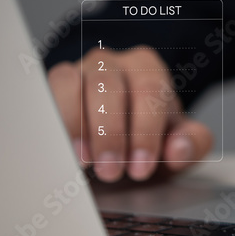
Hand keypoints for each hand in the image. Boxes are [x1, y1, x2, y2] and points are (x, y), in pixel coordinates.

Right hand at [47, 46, 213, 181]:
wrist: (114, 138)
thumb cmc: (146, 137)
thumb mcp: (175, 144)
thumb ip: (191, 144)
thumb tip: (179, 149)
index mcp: (146, 69)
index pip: (149, 90)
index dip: (145, 131)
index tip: (141, 168)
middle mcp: (109, 64)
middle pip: (107, 84)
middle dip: (109, 132)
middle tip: (111, 171)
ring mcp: (76, 72)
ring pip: (69, 82)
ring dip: (75, 124)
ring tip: (82, 162)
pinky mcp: (49, 89)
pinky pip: (44, 93)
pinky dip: (52, 121)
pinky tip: (59, 150)